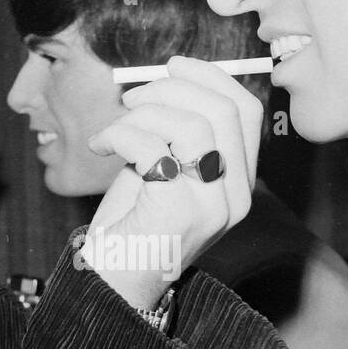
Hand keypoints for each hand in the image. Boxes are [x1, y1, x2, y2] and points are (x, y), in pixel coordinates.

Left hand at [83, 56, 262, 309]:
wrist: (112, 283)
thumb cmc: (133, 222)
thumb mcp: (162, 168)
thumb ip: (173, 131)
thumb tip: (167, 79)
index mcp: (238, 181)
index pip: (246, 110)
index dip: (210, 76)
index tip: (172, 66)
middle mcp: (236, 195)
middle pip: (223, 110)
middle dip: (171, 88)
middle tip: (132, 98)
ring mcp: (213, 206)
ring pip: (191, 124)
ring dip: (142, 113)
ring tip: (114, 127)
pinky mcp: (179, 212)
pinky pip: (151, 148)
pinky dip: (119, 134)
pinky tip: (100, 146)